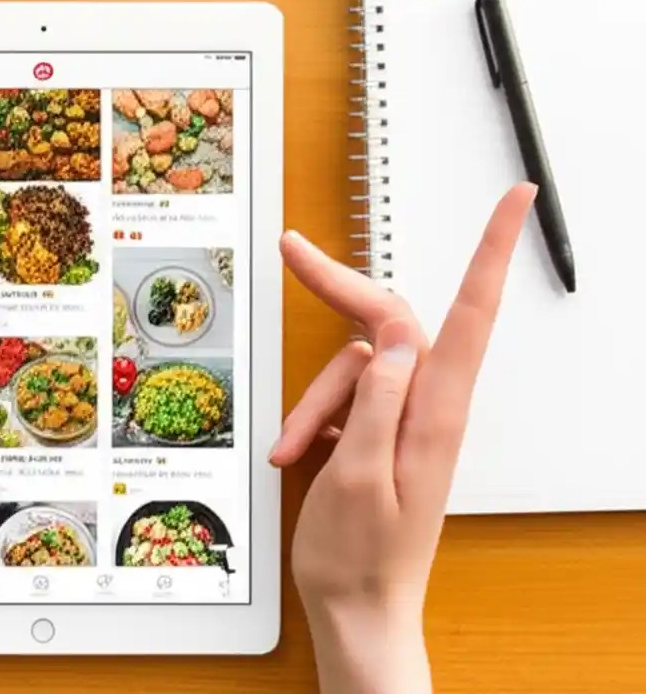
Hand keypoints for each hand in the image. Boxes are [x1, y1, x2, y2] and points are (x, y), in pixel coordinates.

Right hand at [272, 183, 536, 692]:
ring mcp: (404, 420)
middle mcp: (428, 408)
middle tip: (296, 254)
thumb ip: (376, 401)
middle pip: (388, 324)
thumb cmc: (360, 557)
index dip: (491, 251)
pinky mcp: (380, 432)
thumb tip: (392, 337)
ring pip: (352, 366)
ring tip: (293, 449)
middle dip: (337, 291)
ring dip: (312, 401)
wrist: (358, 609)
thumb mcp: (355, 476)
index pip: (470, 315)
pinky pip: (343, 397)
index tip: (515, 199)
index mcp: (434, 415)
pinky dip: (313, 418)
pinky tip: (299, 451)